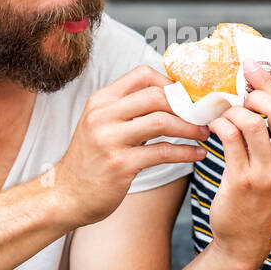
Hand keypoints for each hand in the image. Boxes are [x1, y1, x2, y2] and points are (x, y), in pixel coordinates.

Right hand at [54, 64, 208, 223]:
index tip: (187, 98)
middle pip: (156, 96)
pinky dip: (186, 152)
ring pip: (161, 122)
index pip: (142, 75)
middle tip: (201, 116)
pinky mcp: (120, 165)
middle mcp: (103, 116)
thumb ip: (129, 110)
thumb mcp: (102, 125)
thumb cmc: (91, 160)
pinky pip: (162, 152)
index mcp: (101, 100)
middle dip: (185, 106)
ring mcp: (110, 140)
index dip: (170, 83)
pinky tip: (197, 154)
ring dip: (189, 128)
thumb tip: (170, 99)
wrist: (66, 194)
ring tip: (204, 134)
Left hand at [206, 61, 270, 266]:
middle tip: (235, 87)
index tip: (251, 65)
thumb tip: (259, 95)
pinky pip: (229, 137)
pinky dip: (217, 126)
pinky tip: (213, 129)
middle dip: (253, 89)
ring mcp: (268, 172)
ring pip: (249, 120)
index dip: (268, 82)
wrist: (245, 242)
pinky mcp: (243, 180)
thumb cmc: (259, 200)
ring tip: (221, 115)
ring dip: (229, 111)